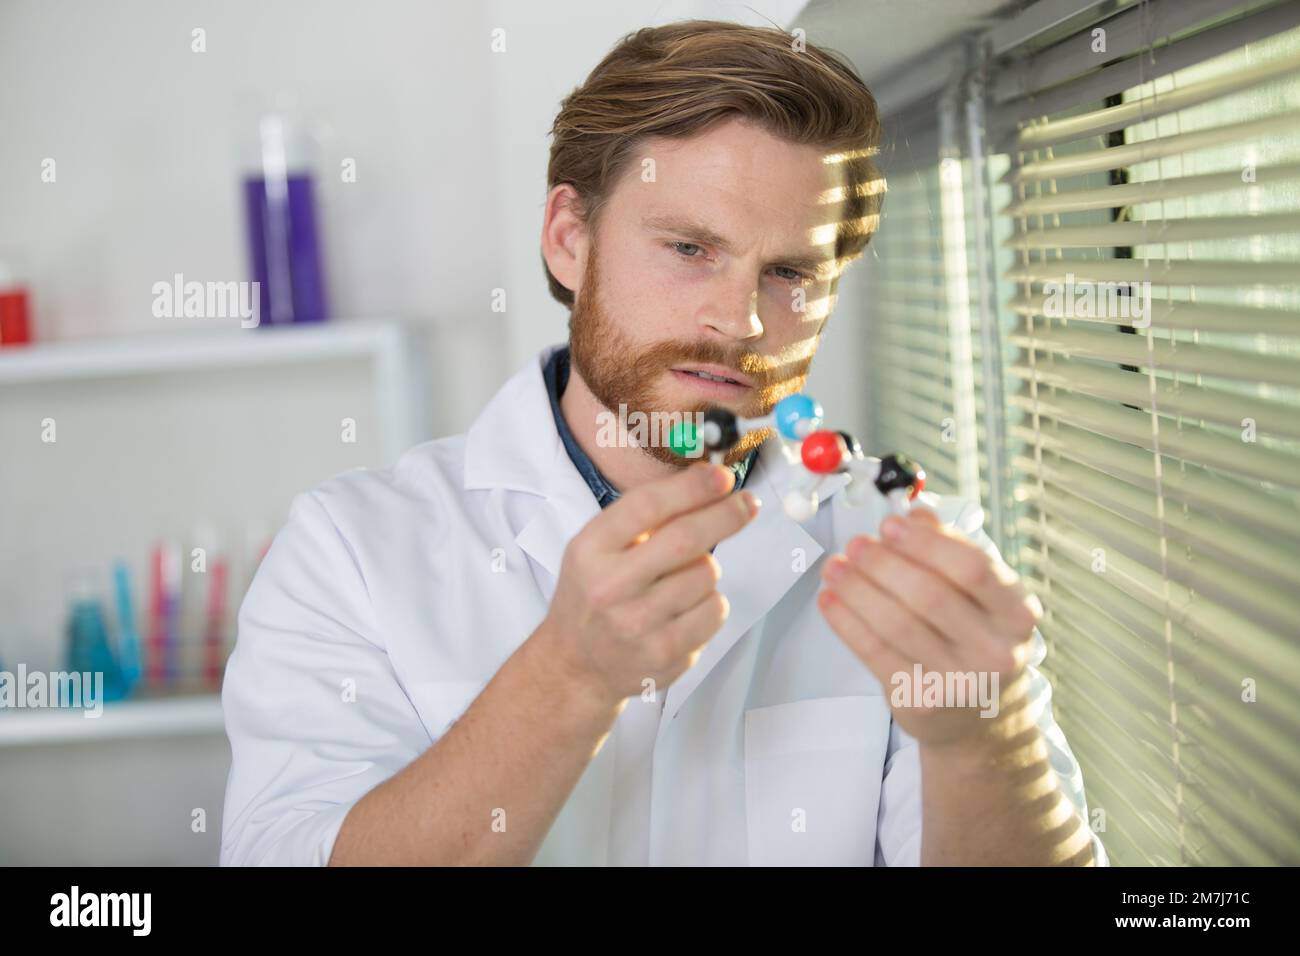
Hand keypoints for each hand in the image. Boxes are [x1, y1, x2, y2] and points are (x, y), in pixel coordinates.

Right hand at [536, 462, 760, 708]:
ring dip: (707, 568)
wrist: (576, 666)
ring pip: (707, 573)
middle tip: (746, 503)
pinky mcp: (665, 653)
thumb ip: (644, 518)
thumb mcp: (598, 548)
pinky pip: (715, 609)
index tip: (722, 476)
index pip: (647, 506)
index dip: (692, 487)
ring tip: (682, 580)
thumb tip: (708, 483)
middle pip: (686, 538)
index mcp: (591, 550)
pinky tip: (686, 609)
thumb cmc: (595, 594)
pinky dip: (711, 602)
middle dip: (726, 514)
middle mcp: (611, 586)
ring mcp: (638, 624)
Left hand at [816, 506, 1039, 748]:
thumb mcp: (979, 596)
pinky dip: (846, 622)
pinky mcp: (923, 701)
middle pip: (928, 595)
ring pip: (896, 624)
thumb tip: (916, 515)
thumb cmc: (975, 640)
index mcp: (1016, 614)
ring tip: (835, 567)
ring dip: (857, 589)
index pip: (972, 569)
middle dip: (883, 564)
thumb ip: (950, 551)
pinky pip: (875, 652)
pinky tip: (831, 600)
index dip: (925, 543)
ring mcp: (960, 681)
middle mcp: (996, 651)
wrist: (982, 716)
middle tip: (856, 545)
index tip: (890, 525)